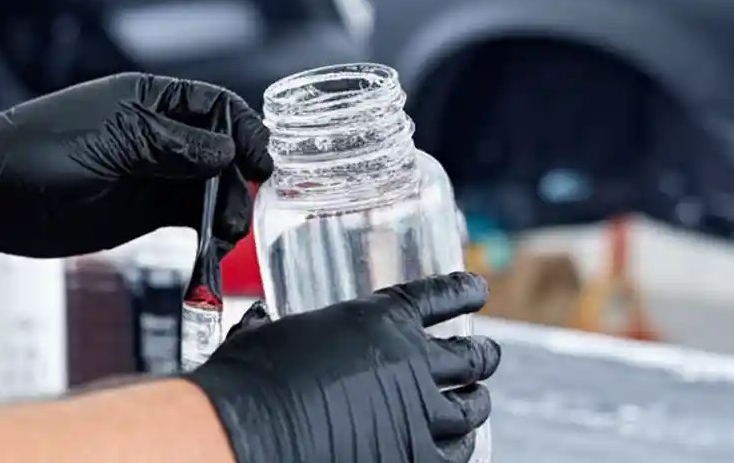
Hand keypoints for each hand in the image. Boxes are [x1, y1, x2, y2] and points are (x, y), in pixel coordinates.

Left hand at [0, 73, 270, 256]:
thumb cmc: (36, 152)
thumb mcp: (111, 142)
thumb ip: (172, 146)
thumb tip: (225, 153)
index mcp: (148, 100)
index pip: (216, 108)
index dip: (244, 132)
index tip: (261, 162)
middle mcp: (156, 134)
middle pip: (221, 151)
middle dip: (239, 179)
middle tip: (242, 208)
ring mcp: (152, 174)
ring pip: (210, 189)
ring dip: (226, 210)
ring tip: (227, 234)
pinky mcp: (143, 211)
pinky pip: (189, 218)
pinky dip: (206, 233)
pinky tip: (213, 248)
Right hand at [188, 273, 499, 462]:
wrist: (249, 434)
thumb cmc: (251, 380)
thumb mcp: (270, 334)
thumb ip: (279, 325)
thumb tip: (259, 319)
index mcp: (379, 320)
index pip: (440, 296)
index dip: (463, 290)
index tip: (477, 289)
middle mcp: (411, 363)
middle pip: (472, 356)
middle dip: (483, 355)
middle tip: (485, 355)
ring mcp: (418, 415)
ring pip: (472, 409)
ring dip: (476, 404)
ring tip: (476, 403)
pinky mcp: (414, 460)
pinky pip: (456, 456)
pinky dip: (459, 448)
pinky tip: (457, 448)